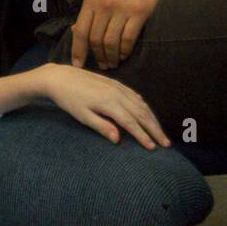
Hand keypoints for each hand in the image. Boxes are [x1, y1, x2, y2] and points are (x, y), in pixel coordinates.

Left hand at [40, 64, 170, 149]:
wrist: (60, 77)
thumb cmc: (69, 100)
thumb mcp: (82, 116)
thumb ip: (101, 126)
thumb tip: (118, 140)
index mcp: (109, 103)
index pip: (131, 123)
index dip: (143, 136)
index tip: (153, 148)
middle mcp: (117, 94)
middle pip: (141, 114)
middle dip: (155, 129)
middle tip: (166, 144)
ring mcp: (117, 87)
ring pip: (141, 104)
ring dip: (153, 119)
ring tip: (160, 132)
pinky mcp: (115, 83)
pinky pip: (134, 95)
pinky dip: (144, 106)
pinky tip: (147, 113)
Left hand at [70, 0, 173, 70]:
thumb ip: (90, 9)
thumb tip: (75, 31)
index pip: (80, 31)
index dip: (78, 51)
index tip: (78, 66)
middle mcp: (104, 4)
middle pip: (95, 40)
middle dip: (97, 57)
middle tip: (102, 65)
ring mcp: (122, 8)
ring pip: (110, 42)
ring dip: (111, 57)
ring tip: (113, 63)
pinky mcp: (140, 12)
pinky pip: (128, 39)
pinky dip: (125, 51)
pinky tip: (125, 54)